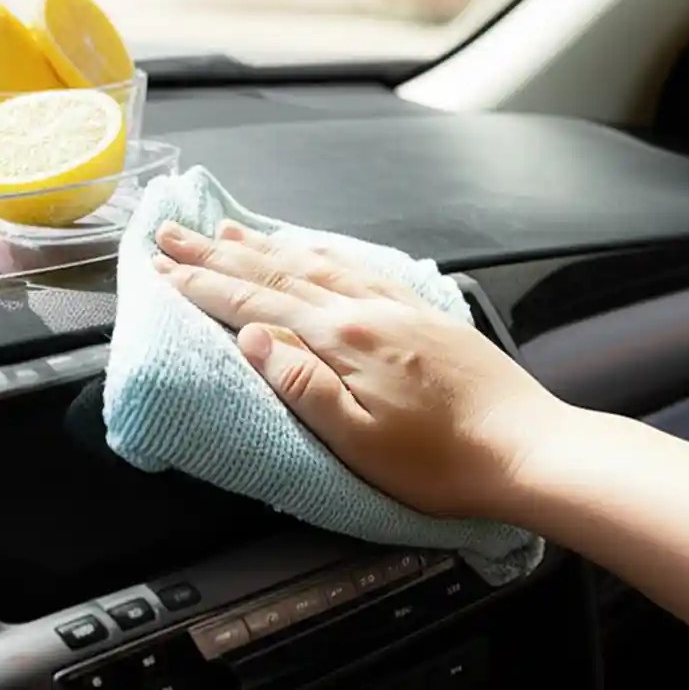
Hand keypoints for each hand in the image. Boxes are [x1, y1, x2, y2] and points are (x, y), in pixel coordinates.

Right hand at [153, 219, 571, 518]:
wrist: (527, 448)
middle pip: (277, 271)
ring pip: (315, 261)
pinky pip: (357, 265)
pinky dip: (319, 250)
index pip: (256, 303)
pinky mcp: (421, 312)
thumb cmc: (442, 461)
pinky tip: (309, 246)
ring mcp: (396, 306)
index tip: (161, 268)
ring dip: (263, 244)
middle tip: (173, 232)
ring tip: (225, 228)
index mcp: (345, 340)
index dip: (203, 285)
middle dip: (218, 253)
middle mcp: (367, 309)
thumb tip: (253, 337)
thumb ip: (303, 386)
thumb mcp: (361, 442)